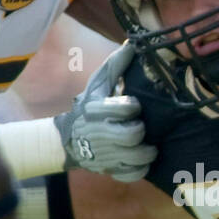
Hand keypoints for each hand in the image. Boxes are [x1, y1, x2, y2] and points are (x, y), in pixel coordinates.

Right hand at [53, 41, 157, 181]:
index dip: (132, 106)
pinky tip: (140, 162)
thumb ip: (116, 65)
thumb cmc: (90, 106)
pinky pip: (131, 175)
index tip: (134, 105)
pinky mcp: (109, 170)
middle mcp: (99, 133)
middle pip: (132, 135)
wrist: (70, 138)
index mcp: (97, 109)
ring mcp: (104, 154)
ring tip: (149, 147)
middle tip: (142, 128)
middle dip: (141, 131)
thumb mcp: (98, 84)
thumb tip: (133, 43)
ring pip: (135, 157)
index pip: (124, 108)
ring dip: (146, 152)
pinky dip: (139, 170)